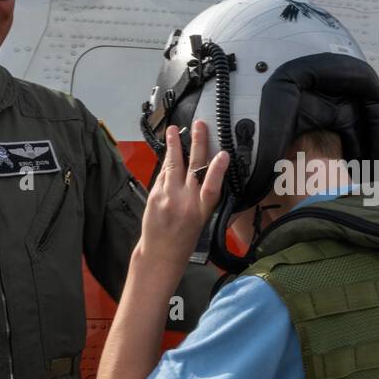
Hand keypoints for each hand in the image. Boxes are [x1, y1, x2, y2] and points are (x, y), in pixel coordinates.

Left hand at [137, 120, 228, 267]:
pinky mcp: (154, 196)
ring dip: (175, 145)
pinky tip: (169, 151)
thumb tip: (205, 171)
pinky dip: (167, 162)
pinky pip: (163, 175)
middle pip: (193, 168)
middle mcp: (186, 203)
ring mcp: (168, 198)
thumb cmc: (184, 239)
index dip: (218, 171)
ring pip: (173, 165)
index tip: (223, 154)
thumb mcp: (202, 220)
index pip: (212, 188)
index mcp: (202, 211)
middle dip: (197, 143)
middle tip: (200, 125)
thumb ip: (202, 197)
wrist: (160, 254)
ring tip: (175, 130)